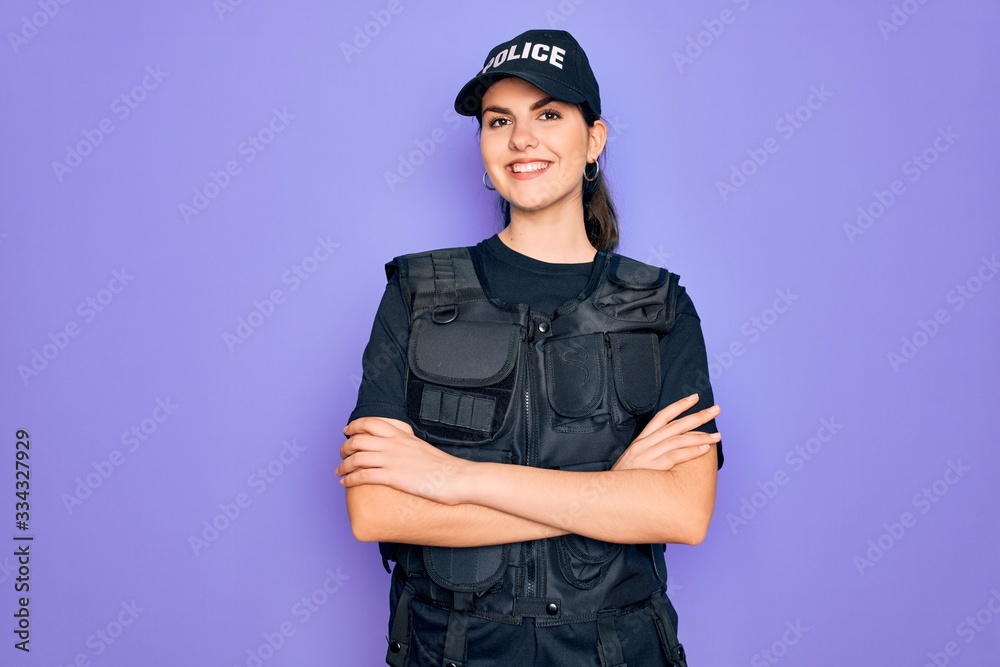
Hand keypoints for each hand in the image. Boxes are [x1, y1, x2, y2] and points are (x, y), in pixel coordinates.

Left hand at [337, 417, 468, 503]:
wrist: (456, 477)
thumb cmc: (443, 466)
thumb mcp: (422, 447)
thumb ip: (407, 446)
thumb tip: (401, 451)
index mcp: (401, 436)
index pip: (371, 423)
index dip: (355, 426)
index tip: (347, 431)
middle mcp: (393, 445)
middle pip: (358, 440)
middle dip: (345, 447)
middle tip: (341, 454)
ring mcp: (392, 461)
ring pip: (357, 458)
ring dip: (343, 465)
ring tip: (339, 471)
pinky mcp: (393, 477)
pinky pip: (363, 475)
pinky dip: (350, 478)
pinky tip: (345, 482)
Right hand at [612, 394, 720, 471]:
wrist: (607, 494)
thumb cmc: (625, 481)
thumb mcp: (635, 461)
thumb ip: (651, 452)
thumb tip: (672, 449)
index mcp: (641, 440)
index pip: (662, 416)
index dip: (679, 405)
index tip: (695, 398)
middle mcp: (645, 444)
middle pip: (675, 425)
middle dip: (698, 416)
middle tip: (716, 410)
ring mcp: (648, 455)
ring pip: (678, 439)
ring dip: (700, 436)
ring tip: (717, 436)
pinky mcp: (652, 468)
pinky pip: (675, 456)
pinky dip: (690, 452)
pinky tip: (704, 449)